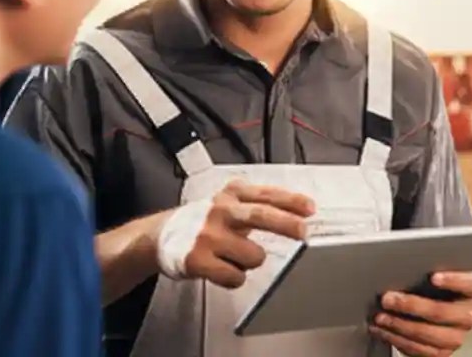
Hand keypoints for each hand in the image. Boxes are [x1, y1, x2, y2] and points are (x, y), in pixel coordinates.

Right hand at [157, 179, 315, 288]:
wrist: (162, 234)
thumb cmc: (206, 221)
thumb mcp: (231, 202)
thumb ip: (260, 204)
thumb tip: (298, 213)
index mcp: (232, 194)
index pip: (267, 194)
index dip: (291, 201)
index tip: (309, 209)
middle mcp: (220, 211)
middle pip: (260, 215)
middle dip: (286, 223)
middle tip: (303, 232)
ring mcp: (208, 235)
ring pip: (253, 255)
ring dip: (253, 261)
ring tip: (237, 257)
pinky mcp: (198, 259)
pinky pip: (234, 276)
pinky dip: (235, 277)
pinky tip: (223, 269)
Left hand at [369, 271, 471, 355]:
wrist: (434, 310)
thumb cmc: (430, 287)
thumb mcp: (432, 274)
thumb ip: (424, 269)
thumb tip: (399, 266)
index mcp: (471, 290)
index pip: (469, 284)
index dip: (453, 281)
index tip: (433, 277)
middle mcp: (467, 315)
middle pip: (441, 312)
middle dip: (410, 305)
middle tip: (387, 299)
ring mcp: (456, 336)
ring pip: (428, 334)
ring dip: (399, 326)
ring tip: (380, 317)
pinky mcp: (442, 353)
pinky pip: (419, 350)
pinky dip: (397, 339)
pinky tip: (383, 330)